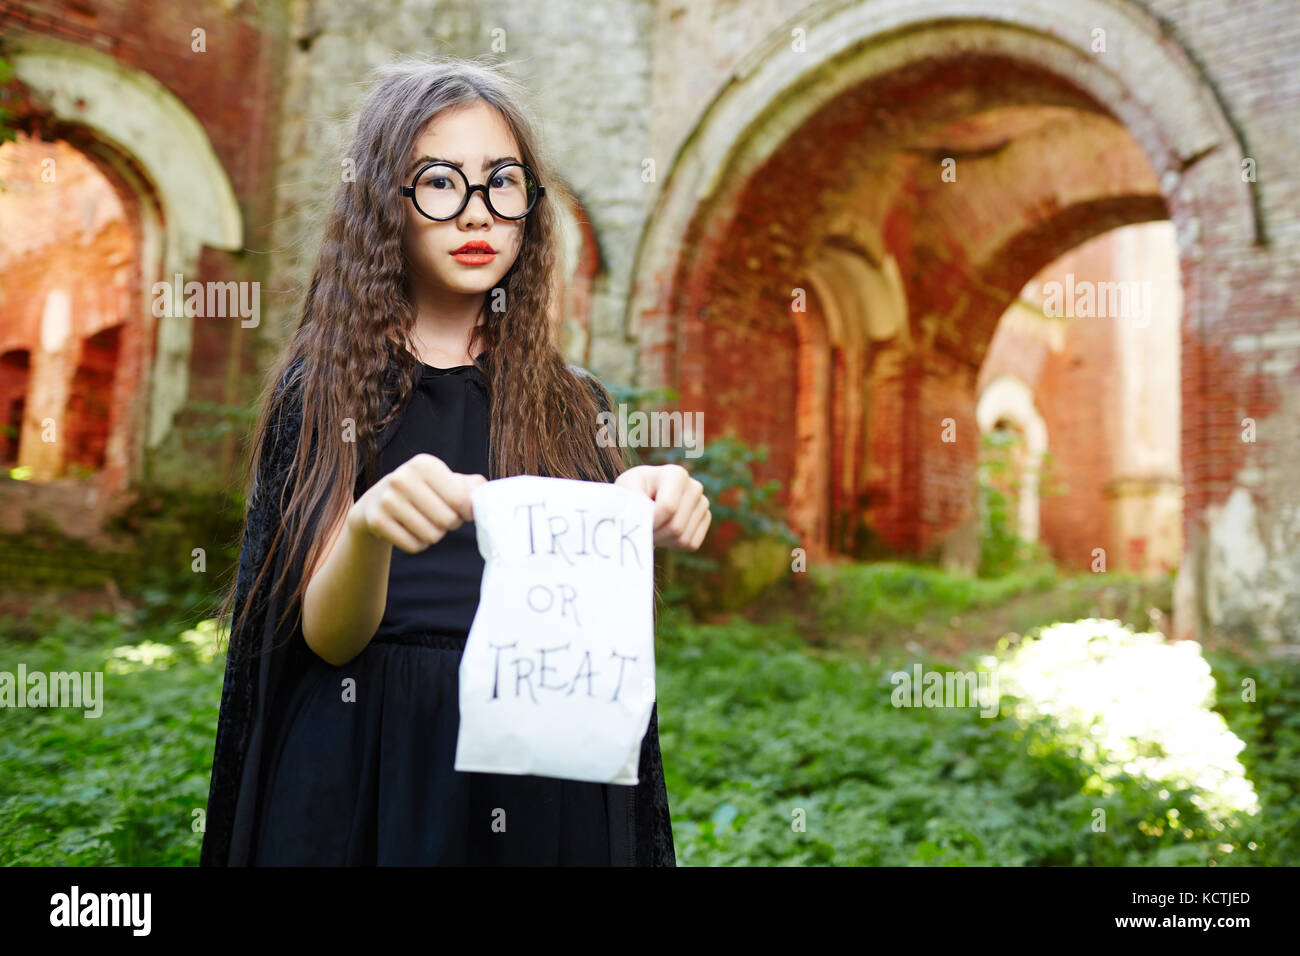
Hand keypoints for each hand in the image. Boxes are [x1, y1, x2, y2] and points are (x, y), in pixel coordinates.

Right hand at [348, 453, 486, 552]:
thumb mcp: (446, 480)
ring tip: (425, 523)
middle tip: (440, 517)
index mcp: (423, 464)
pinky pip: (414, 546)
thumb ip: (471, 486)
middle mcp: (402, 478)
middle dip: (449, 524)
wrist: (377, 501)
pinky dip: (418, 544)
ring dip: (434, 535)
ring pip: (431, 536)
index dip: (466, 511)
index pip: (460, 499)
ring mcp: (387, 500)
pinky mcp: (377, 522)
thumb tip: (484, 496)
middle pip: (446, 520)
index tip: (462, 510)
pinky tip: (410, 531)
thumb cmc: (424, 491)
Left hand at [614, 464, 710, 550]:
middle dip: (654, 534)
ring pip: (683, 538)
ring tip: (651, 528)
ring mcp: (703, 503)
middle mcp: (695, 487)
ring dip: (662, 540)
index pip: (668, 508)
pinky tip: (663, 532)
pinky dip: (673, 545)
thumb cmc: (632, 491)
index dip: (650, 522)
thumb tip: (642, 525)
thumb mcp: (625, 491)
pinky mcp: (705, 519)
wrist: (643, 493)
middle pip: (676, 526)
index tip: (634, 524)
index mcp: (676, 474)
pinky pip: (690, 544)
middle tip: (640, 530)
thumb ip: (633, 506)